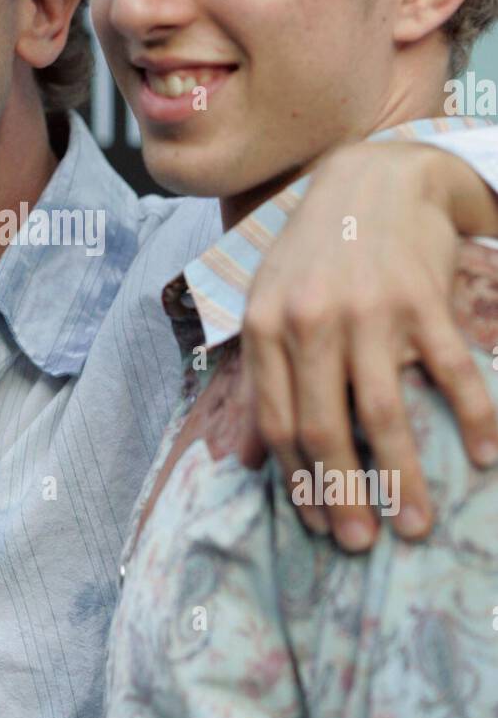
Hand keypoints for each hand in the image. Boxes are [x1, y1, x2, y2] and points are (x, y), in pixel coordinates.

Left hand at [237, 140, 497, 550]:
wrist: (375, 174)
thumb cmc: (316, 251)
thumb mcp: (267, 302)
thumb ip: (256, 378)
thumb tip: (244, 461)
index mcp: (267, 327)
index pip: (278, 423)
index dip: (297, 481)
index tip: (319, 524)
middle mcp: (311, 322)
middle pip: (325, 428)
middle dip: (344, 496)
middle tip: (361, 543)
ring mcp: (369, 310)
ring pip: (383, 414)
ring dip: (402, 478)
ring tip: (415, 525)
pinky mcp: (422, 298)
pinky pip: (449, 372)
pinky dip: (471, 418)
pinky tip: (483, 456)